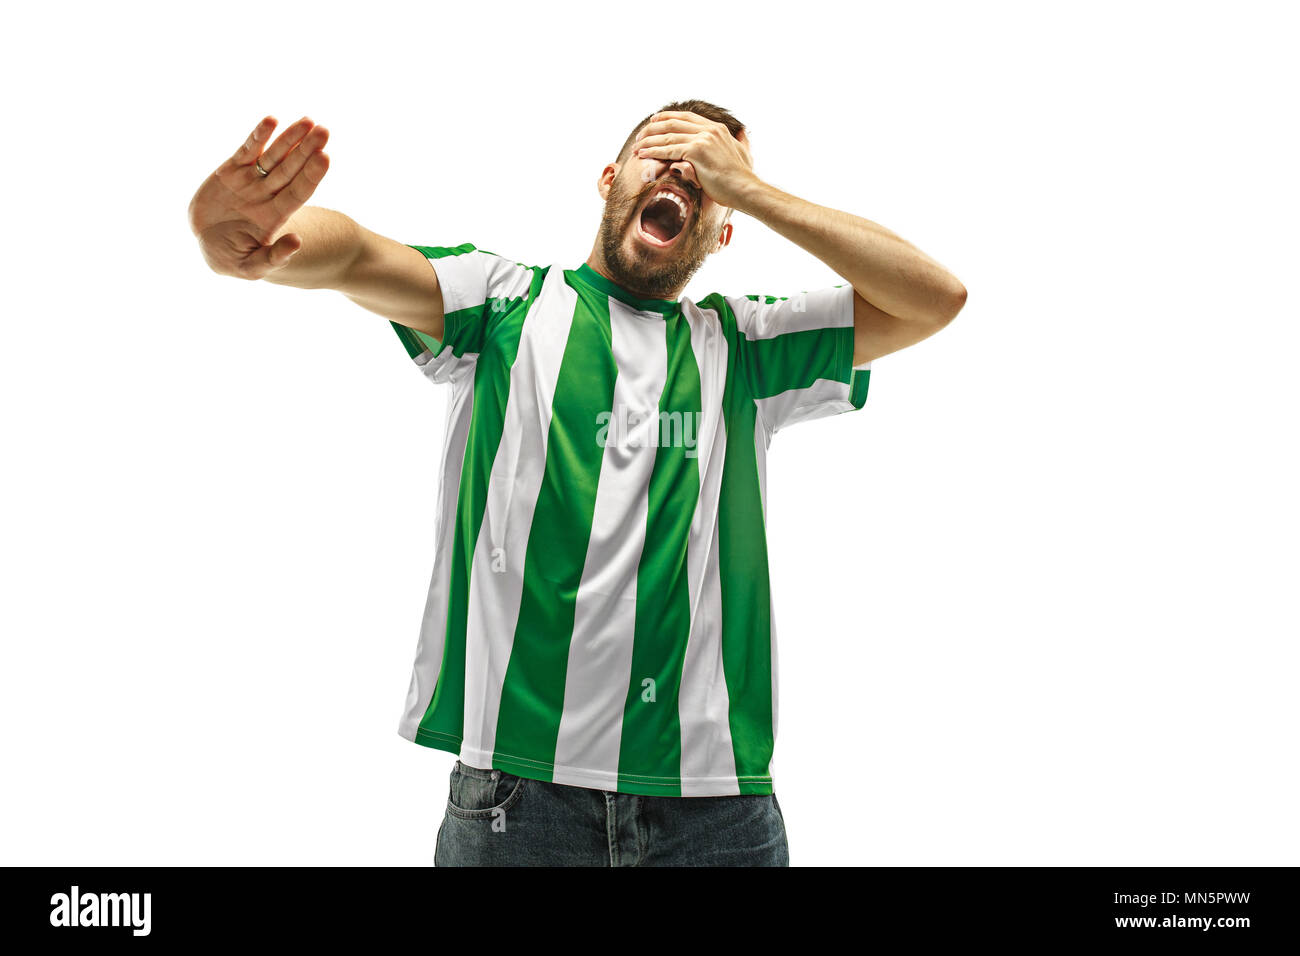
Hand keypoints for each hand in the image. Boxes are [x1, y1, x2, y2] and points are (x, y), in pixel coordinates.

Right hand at [188, 116, 329, 278]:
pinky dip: (259, 135)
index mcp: (276, 215)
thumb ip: (274, 257)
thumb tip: (297, 242)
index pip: (299, 191)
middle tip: (324, 130)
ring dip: (289, 138)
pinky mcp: (231, 171)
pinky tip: (272, 121)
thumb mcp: (252, 267)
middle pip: (292, 168)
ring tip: (307, 121)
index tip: (325, 157)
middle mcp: (268, 194)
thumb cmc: (232, 260)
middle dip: (307, 150)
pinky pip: (247, 150)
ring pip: (274, 155)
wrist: (205, 246)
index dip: (312, 174)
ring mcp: (251, 180)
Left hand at [630, 111, 758, 209]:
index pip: (686, 117)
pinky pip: (668, 150)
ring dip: (648, 141)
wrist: (746, 189)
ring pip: (667, 136)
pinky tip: (642, 154)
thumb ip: (740, 141)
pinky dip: (652, 151)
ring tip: (636, 147)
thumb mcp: (744, 153)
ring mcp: (702, 139)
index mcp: (717, 129)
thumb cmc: (743, 178)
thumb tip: (742, 134)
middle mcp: (709, 130)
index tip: (654, 120)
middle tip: (640, 136)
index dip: (667, 117)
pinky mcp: (696, 152)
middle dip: (653, 128)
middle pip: (673, 123)